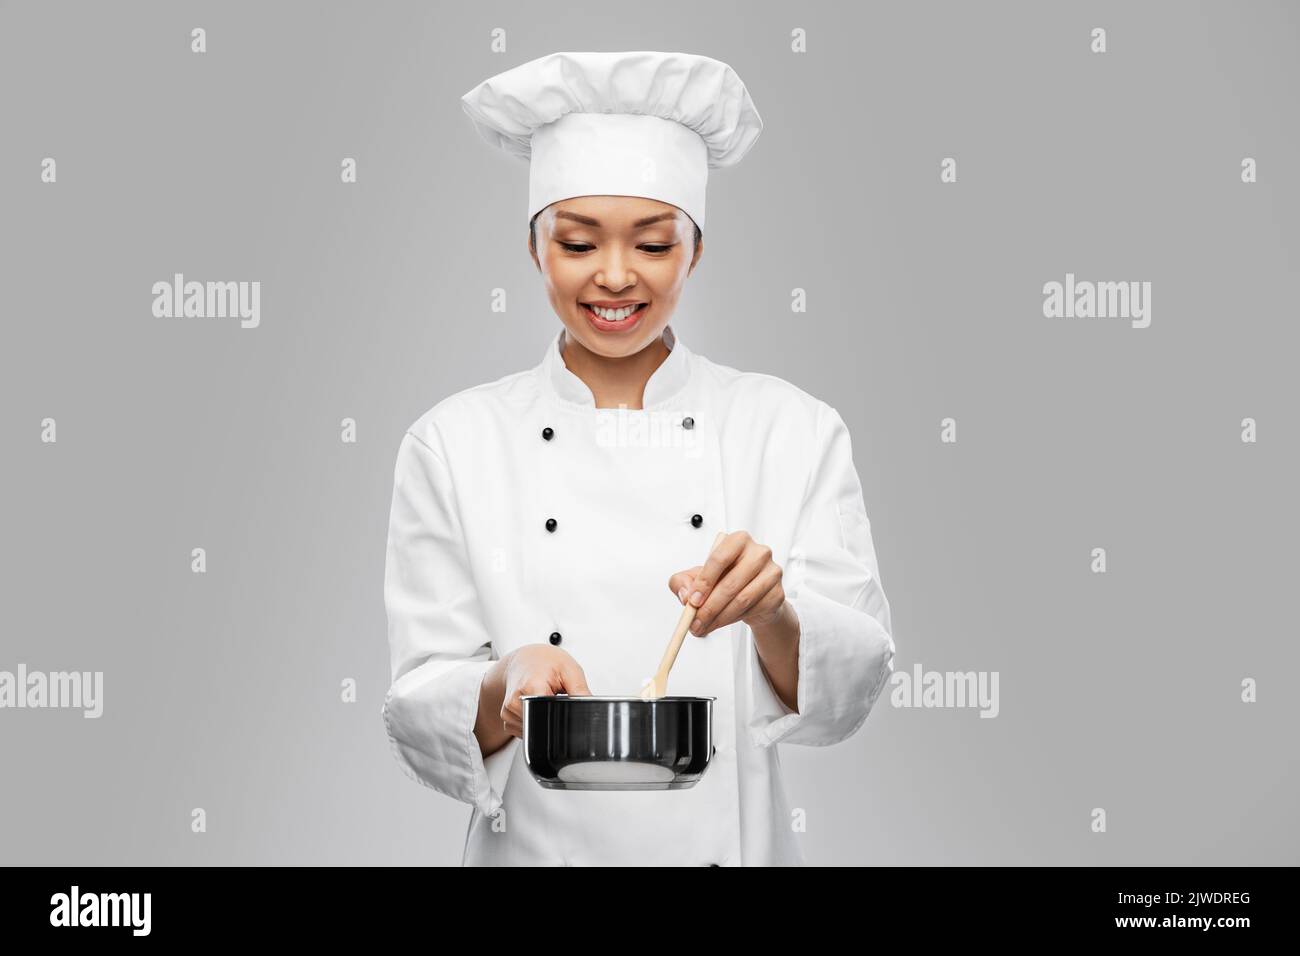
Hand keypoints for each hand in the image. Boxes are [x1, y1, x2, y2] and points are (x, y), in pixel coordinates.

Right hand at [498, 645, 591, 737]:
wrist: (524, 659)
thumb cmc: (545, 662)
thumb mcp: (570, 670)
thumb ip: (581, 692)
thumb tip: (593, 711)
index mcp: (532, 688)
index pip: (548, 716)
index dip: (561, 716)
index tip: (564, 704)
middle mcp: (516, 702)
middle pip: (543, 726)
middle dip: (554, 718)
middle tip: (555, 697)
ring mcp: (509, 712)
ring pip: (534, 730)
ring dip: (545, 720)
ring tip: (546, 698)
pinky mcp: (507, 718)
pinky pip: (525, 731)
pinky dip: (536, 721)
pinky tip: (537, 705)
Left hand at [666, 530, 787, 637]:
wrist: (753, 595)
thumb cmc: (725, 579)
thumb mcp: (697, 577)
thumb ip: (682, 582)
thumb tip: (685, 595)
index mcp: (737, 541)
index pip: (719, 558)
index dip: (704, 582)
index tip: (692, 601)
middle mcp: (759, 553)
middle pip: (730, 583)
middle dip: (709, 607)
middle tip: (695, 622)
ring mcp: (772, 572)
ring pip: (742, 600)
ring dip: (719, 618)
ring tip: (704, 627)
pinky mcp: (778, 593)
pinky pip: (753, 610)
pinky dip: (733, 620)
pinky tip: (722, 622)